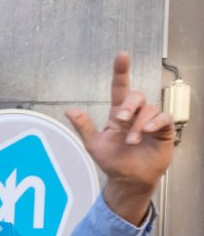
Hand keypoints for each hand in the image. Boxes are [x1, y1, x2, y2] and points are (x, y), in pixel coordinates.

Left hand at [65, 52, 174, 215]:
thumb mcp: (94, 145)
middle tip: (119, 120)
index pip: (120, 88)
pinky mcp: (164, 130)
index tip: (122, 55)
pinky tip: (147, 132)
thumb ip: (84, 127)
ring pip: (149, 109)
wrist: (129, 180)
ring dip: (138, 124)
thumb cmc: (113, 161)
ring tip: (131, 141)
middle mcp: (135, 114)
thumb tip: (69, 110)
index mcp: (118, 114)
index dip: (121, 71)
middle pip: (136, 95)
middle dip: (129, 105)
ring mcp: (150, 121)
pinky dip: (155, 123)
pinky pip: (164, 118)